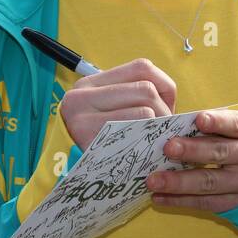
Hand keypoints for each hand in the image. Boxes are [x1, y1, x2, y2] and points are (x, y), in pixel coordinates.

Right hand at [59, 58, 176, 150]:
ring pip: (145, 109)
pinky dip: (149, 138)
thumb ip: (132, 95)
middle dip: (165, 110)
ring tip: (157, 137)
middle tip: (165, 127)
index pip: (141, 67)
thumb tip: (168, 94)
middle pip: (146, 89)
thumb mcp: (107, 110)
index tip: (167, 103)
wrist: (68, 170)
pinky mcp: (90, 139)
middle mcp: (82, 95)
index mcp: (89, 83)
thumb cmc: (99, 140)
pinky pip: (136, 129)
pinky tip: (147, 147)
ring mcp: (83, 117)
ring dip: (159, 126)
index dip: (163, 83)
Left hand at [146, 109, 237, 212]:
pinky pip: (207, 203)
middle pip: (221, 154)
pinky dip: (181, 201)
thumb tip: (180, 126)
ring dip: (179, 182)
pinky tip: (160, 198)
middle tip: (168, 149)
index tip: (199, 120)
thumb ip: (222, 125)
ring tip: (154, 180)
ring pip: (210, 182)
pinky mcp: (237, 203)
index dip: (218, 122)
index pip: (237, 125)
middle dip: (192, 151)